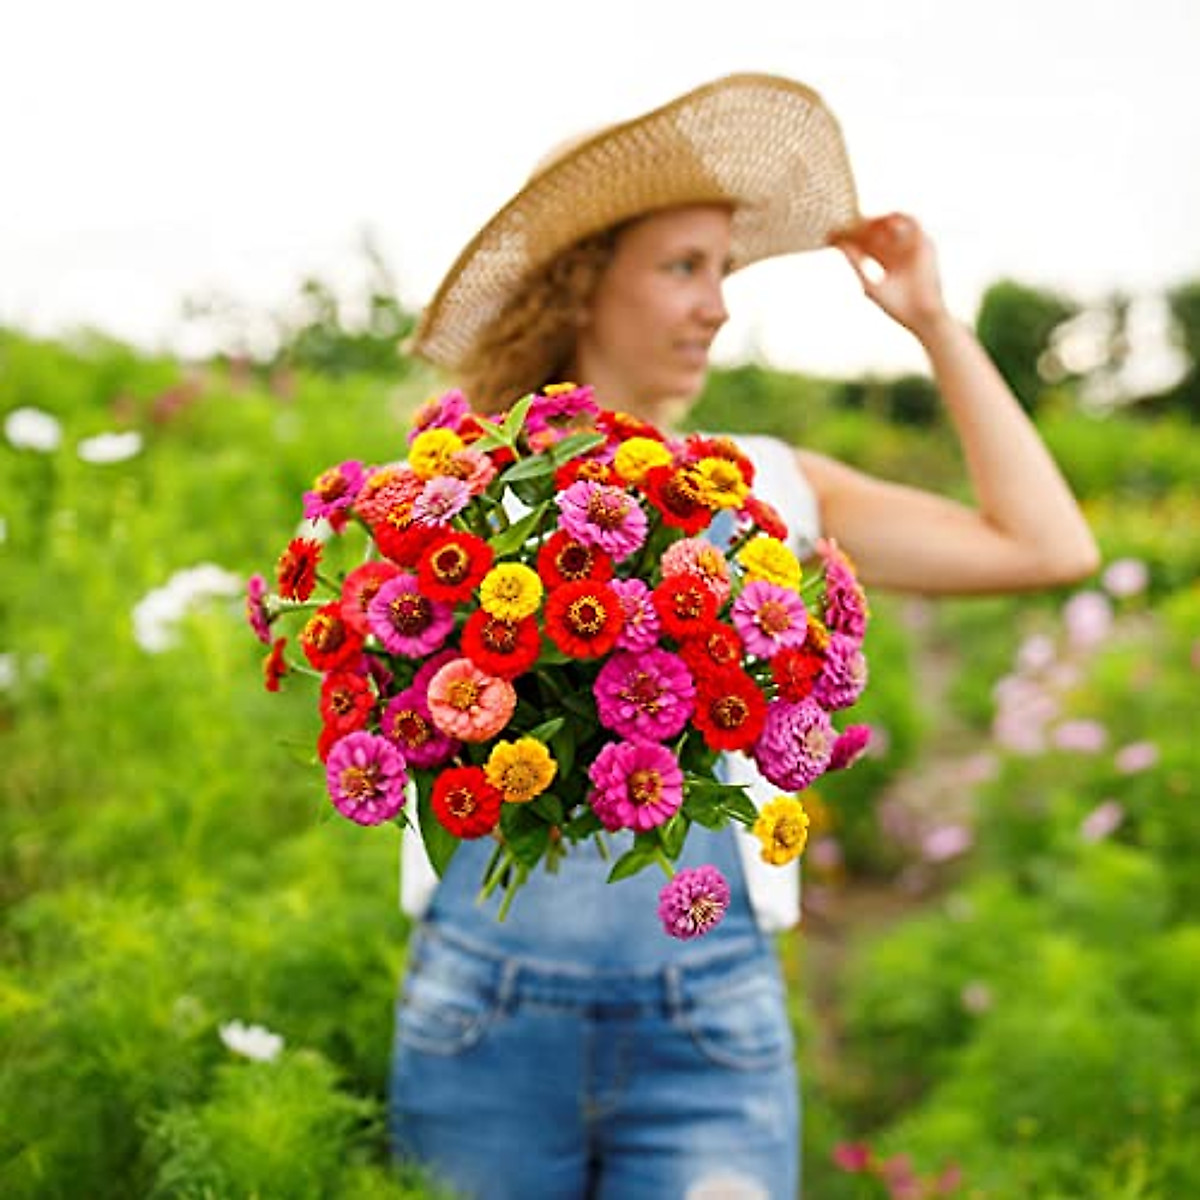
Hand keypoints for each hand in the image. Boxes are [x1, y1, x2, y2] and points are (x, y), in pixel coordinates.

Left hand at [828, 213, 949, 338]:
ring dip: (877, 221)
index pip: (863, 245)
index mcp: (884, 261)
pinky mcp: (924, 243)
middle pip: (875, 233)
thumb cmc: (897, 306)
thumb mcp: (870, 284)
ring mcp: (910, 246)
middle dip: (859, 228)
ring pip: (892, 224)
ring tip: (863, 225)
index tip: (831, 235)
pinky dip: (899, 219)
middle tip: (844, 226)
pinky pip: (913, 223)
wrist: (922, 315)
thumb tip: (839, 246)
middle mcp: (897, 251)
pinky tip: (885, 221)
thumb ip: (856, 264)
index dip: (847, 239)